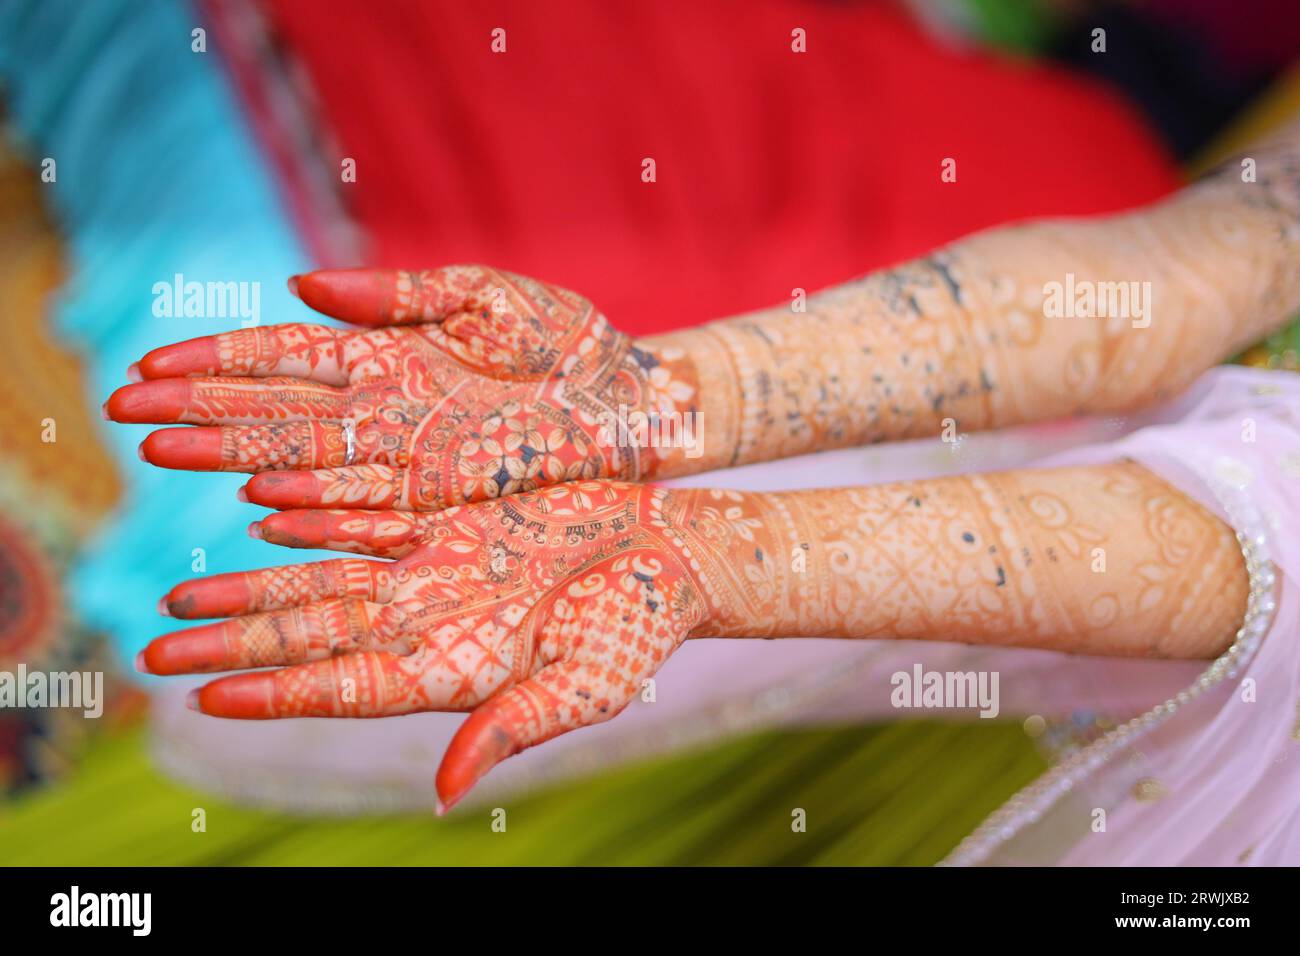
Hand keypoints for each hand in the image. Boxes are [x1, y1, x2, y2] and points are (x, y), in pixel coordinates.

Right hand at [106, 266, 700, 510]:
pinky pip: (368, 503)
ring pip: (307, 456)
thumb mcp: (488, 298)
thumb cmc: (566, 342)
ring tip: (165, 455)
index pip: (288, 354)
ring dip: (235, 455)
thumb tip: (304, 282)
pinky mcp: (445, 498)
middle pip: (278, 409)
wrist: (633, 402)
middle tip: (124, 418)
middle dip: (201, 411)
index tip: (153, 365)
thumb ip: (401, 292)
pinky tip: (259, 504)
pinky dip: (315, 503)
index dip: (220, 359)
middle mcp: (386, 410)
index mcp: (391, 351)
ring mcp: (410, 457)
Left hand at [140, 481, 707, 809]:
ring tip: (180, 598)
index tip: (208, 701)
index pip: (344, 688)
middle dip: (233, 646)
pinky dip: (308, 520)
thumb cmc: (638, 626)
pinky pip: (360, 520)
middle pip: (310, 637)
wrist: (666, 554)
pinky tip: (257, 514)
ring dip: (251, 590)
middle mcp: (426, 623)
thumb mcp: (585, 684)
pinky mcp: (446, 523)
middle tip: (155, 655)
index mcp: (452, 670)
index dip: (277, 694)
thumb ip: (514, 728)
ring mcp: (431, 572)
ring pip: (319, 581)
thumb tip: (447, 791)